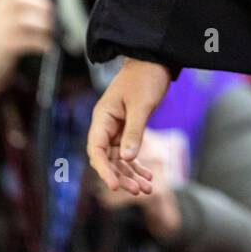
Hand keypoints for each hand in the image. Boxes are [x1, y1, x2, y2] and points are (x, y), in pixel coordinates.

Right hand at [0, 0, 55, 108]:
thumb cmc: (4, 34)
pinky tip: (47, 46)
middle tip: (49, 14)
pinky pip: (24, 41)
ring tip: (49, 30)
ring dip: (43, 23)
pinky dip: (40, 42)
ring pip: (22, 18)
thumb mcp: (8, 13)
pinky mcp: (3, 47)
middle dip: (41, 4)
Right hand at [86, 58, 169, 195]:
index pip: (97, 150)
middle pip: (108, 158)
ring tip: (147, 189)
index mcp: (103, 118)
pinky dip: (138, 164)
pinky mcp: (128, 129)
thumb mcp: (141, 105)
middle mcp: (106, 126)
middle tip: (138, 191)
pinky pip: (129, 152)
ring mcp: (117, 128)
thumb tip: (127, 159)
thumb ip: (134, 131)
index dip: (104, 169)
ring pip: (119, 159)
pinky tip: (149, 177)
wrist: (154, 61)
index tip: (114, 186)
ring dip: (131, 174)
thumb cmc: (145, 78)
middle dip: (121, 176)